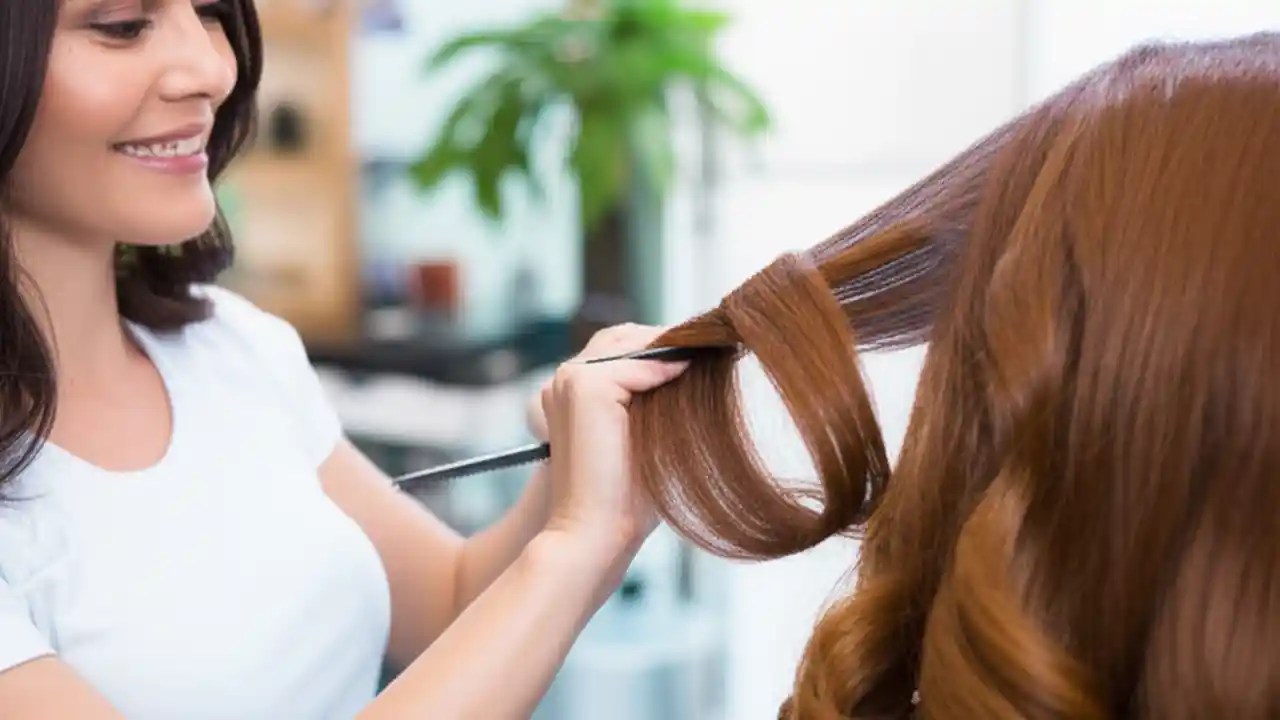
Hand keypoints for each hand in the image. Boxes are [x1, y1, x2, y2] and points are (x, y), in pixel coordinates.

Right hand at [539, 323, 688, 554]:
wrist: (596, 529)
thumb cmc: (626, 494)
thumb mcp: (646, 434)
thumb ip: (657, 396)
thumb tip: (698, 362)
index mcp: (574, 390)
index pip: (623, 346)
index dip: (662, 348)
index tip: (702, 352)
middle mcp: (565, 379)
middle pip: (626, 337)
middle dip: (668, 341)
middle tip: (710, 348)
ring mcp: (570, 379)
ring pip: (631, 344)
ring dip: (669, 350)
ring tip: (705, 358)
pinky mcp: (586, 388)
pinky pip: (636, 361)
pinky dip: (665, 366)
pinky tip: (688, 373)